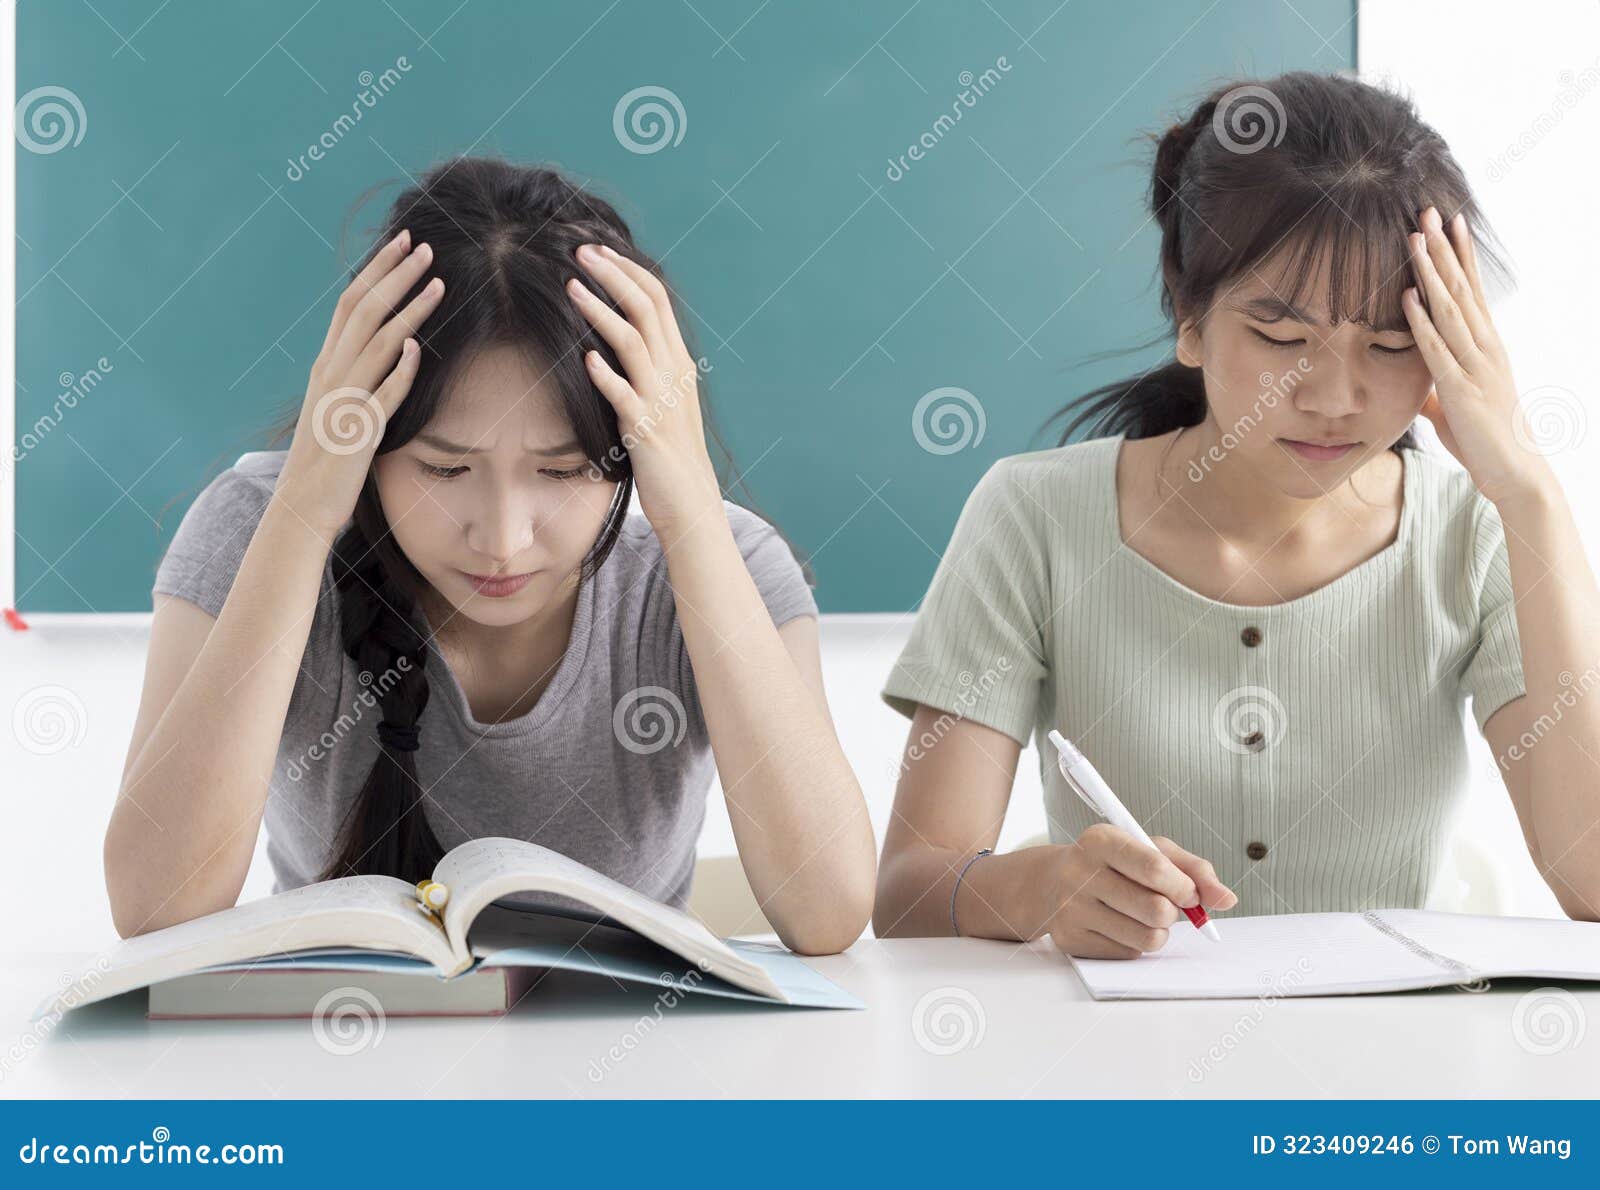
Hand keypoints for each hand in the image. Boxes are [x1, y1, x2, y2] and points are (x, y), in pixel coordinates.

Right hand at [278, 229, 444, 540]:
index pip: (351, 302)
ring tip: (438, 283)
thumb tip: (388, 345)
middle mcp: (331, 373)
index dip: (378, 269)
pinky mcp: (358, 431)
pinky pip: (380, 395)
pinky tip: (417, 349)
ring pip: (377, 344)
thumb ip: (356, 373)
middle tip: (425, 246)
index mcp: (327, 363)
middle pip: (364, 310)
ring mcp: (343, 400)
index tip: (403, 243)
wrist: (302, 505)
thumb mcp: (337, 403)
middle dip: (395, 275)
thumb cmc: (327, 456)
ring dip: (408, 310)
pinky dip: (398, 371)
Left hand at [565, 243, 721, 537]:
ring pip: (633, 342)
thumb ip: (648, 370)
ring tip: (571, 286)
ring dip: (601, 310)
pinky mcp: (646, 431)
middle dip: (613, 274)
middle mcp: (674, 375)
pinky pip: (625, 396)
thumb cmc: (670, 458)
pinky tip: (584, 358)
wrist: (691, 506)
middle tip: (579, 249)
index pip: (658, 300)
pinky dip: (606, 375)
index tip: (598, 249)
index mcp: (679, 364)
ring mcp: (662, 401)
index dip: (628, 270)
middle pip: (647, 308)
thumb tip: (616, 342)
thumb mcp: (664, 404)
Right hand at [1037, 823, 1237, 958]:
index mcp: (1100, 840)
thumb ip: (1193, 869)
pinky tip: (1120, 925)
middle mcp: (1080, 873)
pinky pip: (1129, 953)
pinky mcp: (1071, 940)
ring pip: (1147, 938)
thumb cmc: (1113, 863)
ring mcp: (1072, 909)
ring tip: (1143, 915)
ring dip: (1158, 931)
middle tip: (1165, 904)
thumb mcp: (1150, 850)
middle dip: (1173, 912)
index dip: (1183, 886)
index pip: (1154, 867)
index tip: (1190, 893)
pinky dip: (1135, 942)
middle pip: (1155, 909)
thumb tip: (1226, 899)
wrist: (1053, 882)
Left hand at [1405, 206, 1553, 506]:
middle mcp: (1485, 347)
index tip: (1447, 222)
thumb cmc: (1484, 439)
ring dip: (1430, 273)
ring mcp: (1476, 366)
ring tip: (1414, 239)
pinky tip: (1408, 298)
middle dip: (1444, 248)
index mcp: (1485, 346)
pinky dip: (1422, 323)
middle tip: (1427, 210)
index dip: (1458, 255)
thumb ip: (1435, 389)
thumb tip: (1417, 384)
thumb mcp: (1452, 406)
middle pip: (1461, 288)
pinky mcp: (1461, 390)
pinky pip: (1438, 350)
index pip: (1470, 290)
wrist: (1513, 473)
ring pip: (1450, 310)